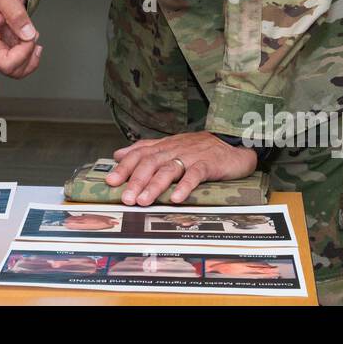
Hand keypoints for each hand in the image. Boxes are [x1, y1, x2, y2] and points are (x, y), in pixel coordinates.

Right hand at [0, 0, 40, 108]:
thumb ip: (16, 13)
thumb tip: (27, 33)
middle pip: (5, 65)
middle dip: (23, 53)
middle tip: (31, 35)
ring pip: (14, 70)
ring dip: (29, 58)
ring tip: (34, 38)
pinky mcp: (9, 50)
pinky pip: (22, 65)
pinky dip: (33, 58)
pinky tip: (35, 45)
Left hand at [106, 132, 257, 205]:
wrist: (232, 142)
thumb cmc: (199, 148)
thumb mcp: (170, 146)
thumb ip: (145, 150)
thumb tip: (119, 154)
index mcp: (163, 147)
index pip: (139, 154)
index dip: (124, 167)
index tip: (110, 182)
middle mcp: (174, 150)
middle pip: (150, 163)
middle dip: (136, 181)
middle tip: (125, 198)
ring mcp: (190, 156)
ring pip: (168, 170)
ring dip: (154, 186)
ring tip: (143, 201)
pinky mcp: (208, 164)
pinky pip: (195, 174)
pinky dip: (185, 186)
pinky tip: (176, 198)